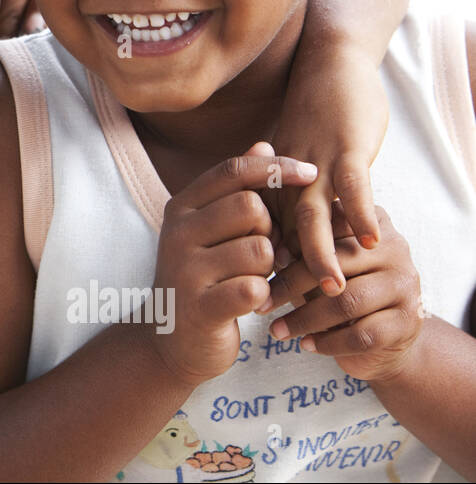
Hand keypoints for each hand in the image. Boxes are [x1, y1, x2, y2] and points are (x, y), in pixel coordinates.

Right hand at [152, 143, 318, 384]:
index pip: (232, 171)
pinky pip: (256, 287)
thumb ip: (236, 190)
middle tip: (265, 251)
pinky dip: (264, 295)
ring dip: (269, 267)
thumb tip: (264, 142)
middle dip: (271, 229)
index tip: (311, 174)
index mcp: (180, 208)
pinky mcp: (201, 307)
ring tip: (253, 278)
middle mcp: (176, 234)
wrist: (173, 341)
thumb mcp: (211, 229)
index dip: (276, 168)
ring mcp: (185, 271)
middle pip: (251, 207)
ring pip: (260, 249)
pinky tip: (251, 302)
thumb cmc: (203, 277)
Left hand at [261, 205, 421, 381]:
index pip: (328, 226)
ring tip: (276, 330)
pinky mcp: (408, 322)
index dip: (291, 247)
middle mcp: (395, 248)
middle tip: (261, 303)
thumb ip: (300, 251)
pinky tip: (306, 345)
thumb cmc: (337, 291)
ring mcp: (406, 285)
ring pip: (346, 302)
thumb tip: (267, 250)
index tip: (261, 267)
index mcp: (370, 221)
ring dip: (304, 319)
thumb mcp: (317, 265)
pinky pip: (362, 334)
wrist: (383, 339)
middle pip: (336, 262)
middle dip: (291, 286)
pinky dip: (328, 342)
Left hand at [271, 45, 386, 298]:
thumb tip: (284, 235)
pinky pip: (354, 184)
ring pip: (313, 214)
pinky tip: (371, 239)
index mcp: (276, 184)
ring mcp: (318, 163)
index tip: (256, 303)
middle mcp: (290, 178)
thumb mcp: (297, 160)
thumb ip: (289, 196)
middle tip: (281, 311)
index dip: (263, 270)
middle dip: (283, 274)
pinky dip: (361, 211)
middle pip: (282, 233)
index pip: (267, 235)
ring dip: (322, 253)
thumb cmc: (318, 115)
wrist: (330, 61)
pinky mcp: (348, 148)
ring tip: (332, 288)